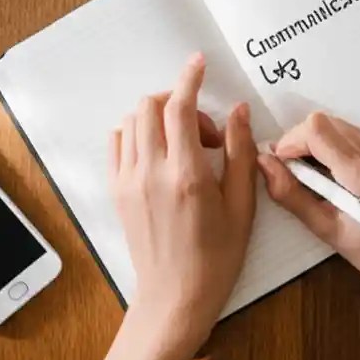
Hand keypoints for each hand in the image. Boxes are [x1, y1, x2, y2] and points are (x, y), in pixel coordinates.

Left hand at [109, 53, 257, 350]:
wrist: (175, 296)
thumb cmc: (216, 257)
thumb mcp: (242, 206)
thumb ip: (241, 154)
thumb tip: (239, 112)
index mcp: (187, 176)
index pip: (180, 107)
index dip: (190, 78)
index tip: (199, 63)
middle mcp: (151, 173)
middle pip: (151, 106)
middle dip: (179, 103)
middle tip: (207, 133)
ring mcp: (128, 181)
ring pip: (133, 121)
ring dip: (159, 118)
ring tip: (186, 147)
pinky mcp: (117, 191)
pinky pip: (118, 143)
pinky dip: (137, 134)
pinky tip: (161, 154)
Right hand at [257, 113, 359, 308]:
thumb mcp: (329, 231)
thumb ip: (292, 195)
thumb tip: (264, 165)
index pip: (316, 128)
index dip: (291, 142)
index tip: (283, 166)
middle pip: (326, 122)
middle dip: (301, 142)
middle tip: (295, 175)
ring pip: (341, 126)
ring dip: (319, 144)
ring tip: (317, 180)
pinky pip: (357, 136)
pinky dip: (339, 148)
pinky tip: (339, 179)